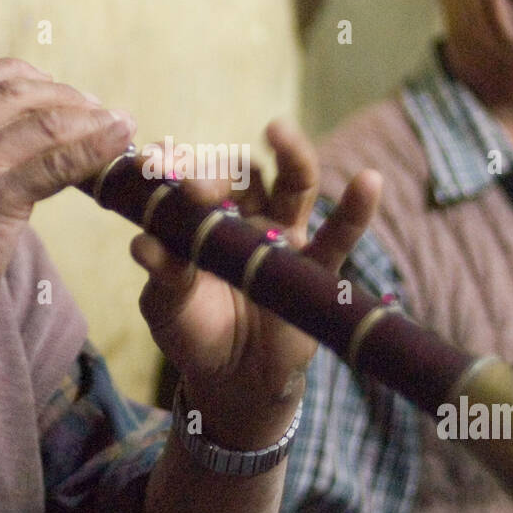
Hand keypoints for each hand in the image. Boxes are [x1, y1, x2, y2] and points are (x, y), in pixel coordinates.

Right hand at [0, 59, 134, 325]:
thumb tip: (9, 144)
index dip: (34, 77)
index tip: (59, 90)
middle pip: (22, 92)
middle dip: (67, 96)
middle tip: (96, 110)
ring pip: (45, 123)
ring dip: (91, 118)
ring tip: (119, 123)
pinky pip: (57, 163)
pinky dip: (96, 146)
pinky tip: (120, 138)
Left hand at [130, 120, 380, 448]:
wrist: (232, 381)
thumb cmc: (193, 334)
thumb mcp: (168, 308)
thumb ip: (163, 275)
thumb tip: (143, 245)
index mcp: (203, 217)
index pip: (191, 177)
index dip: (175, 164)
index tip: (152, 161)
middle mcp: (245, 214)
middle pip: (241, 173)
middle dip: (219, 172)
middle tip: (196, 186)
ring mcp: (284, 234)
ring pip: (293, 184)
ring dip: (291, 154)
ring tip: (279, 131)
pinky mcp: (316, 265)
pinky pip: (339, 235)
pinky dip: (355, 209)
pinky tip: (369, 181)